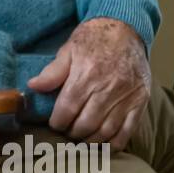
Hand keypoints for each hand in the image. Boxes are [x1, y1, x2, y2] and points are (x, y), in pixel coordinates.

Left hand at [27, 18, 150, 150]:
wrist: (127, 28)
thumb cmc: (93, 39)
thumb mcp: (69, 49)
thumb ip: (52, 71)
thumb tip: (33, 86)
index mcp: (86, 74)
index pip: (67, 109)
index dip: (58, 122)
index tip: (55, 124)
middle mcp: (108, 87)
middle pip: (85, 124)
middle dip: (72, 133)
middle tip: (68, 131)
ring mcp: (126, 96)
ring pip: (105, 131)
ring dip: (90, 140)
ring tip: (82, 137)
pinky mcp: (140, 101)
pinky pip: (128, 131)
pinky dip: (114, 143)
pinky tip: (103, 144)